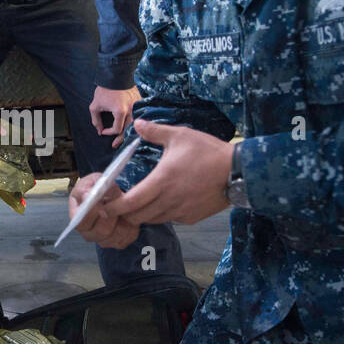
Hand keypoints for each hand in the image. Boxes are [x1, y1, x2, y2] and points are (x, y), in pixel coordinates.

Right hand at [67, 171, 141, 248]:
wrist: (107, 195)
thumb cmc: (96, 188)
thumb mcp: (95, 180)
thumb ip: (94, 186)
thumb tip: (92, 194)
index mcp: (77, 218)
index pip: (81, 222)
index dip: (93, 213)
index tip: (103, 200)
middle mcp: (87, 232)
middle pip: (102, 231)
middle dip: (113, 215)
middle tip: (118, 202)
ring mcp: (101, 239)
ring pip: (116, 235)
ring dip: (123, 220)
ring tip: (123, 207)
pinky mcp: (116, 242)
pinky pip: (127, 237)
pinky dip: (131, 225)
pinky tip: (127, 216)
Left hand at [89, 85, 139, 148]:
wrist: (116, 74)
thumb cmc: (105, 89)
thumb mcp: (95, 106)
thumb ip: (96, 120)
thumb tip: (99, 131)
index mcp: (120, 111)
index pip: (117, 129)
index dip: (109, 133)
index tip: (103, 131)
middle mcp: (131, 110)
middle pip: (128, 130)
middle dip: (121, 139)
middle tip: (114, 144)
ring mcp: (137, 106)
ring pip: (135, 124)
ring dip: (128, 132)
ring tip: (123, 138)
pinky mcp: (140, 102)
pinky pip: (139, 116)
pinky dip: (135, 123)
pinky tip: (130, 127)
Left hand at [102, 119, 232, 225]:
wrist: (238, 171)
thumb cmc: (208, 151)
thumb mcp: (180, 136)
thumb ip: (155, 132)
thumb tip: (137, 124)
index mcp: (161, 181)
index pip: (131, 202)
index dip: (115, 207)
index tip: (106, 206)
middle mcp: (168, 201)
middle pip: (138, 216)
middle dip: (126, 213)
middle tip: (121, 206)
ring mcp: (180, 211)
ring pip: (153, 220)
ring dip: (144, 214)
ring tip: (141, 204)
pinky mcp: (191, 217)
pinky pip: (170, 219)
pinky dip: (162, 214)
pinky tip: (165, 203)